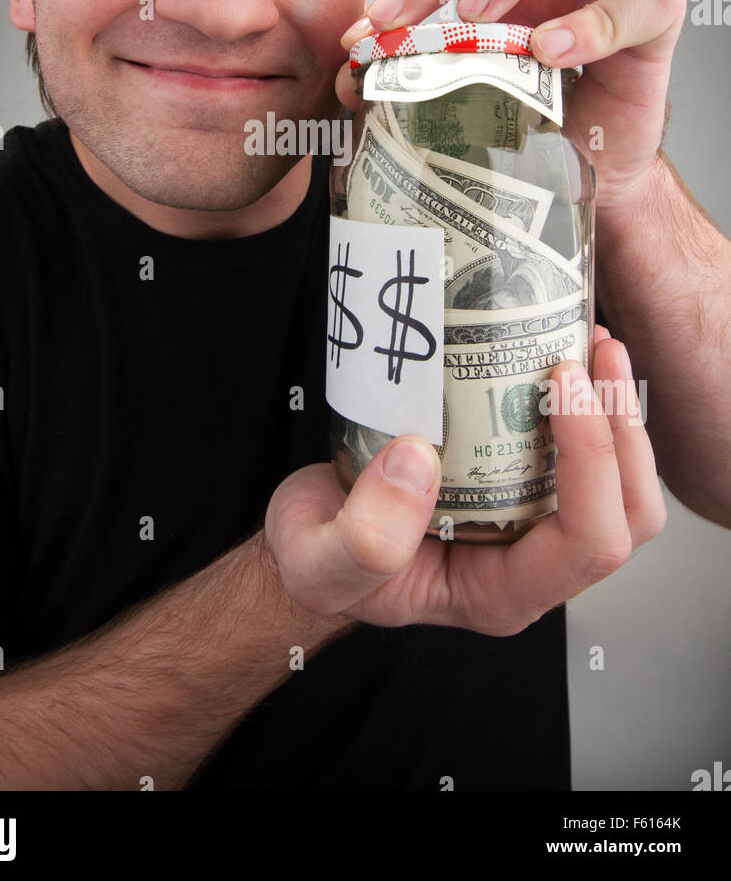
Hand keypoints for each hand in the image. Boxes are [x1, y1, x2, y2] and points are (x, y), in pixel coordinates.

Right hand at [264, 327, 665, 631]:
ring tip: (594, 345)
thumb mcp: (314, 561)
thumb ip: (361, 538)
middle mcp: (531, 564)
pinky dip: (591, 403)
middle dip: (623, 429)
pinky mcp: (523, 485)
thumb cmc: (317, 556)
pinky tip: (566, 353)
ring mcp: (533, 525)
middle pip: (627, 514)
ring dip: (619, 412)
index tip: (560, 385)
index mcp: (498, 593)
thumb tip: (419, 462)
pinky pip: (584, 453)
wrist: (311, 535)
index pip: (586, 544)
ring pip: (621, 484)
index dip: (592, 462)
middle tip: (593, 354)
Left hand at [335, 0, 687, 211]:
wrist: (576, 193)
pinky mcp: (653, 31)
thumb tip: (350, 68)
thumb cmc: (514, 138)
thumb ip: (402, 78)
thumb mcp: (447, 104)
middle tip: (404, 16)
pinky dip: (601, 18)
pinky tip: (552, 53)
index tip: (369, 30)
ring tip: (476, 16)